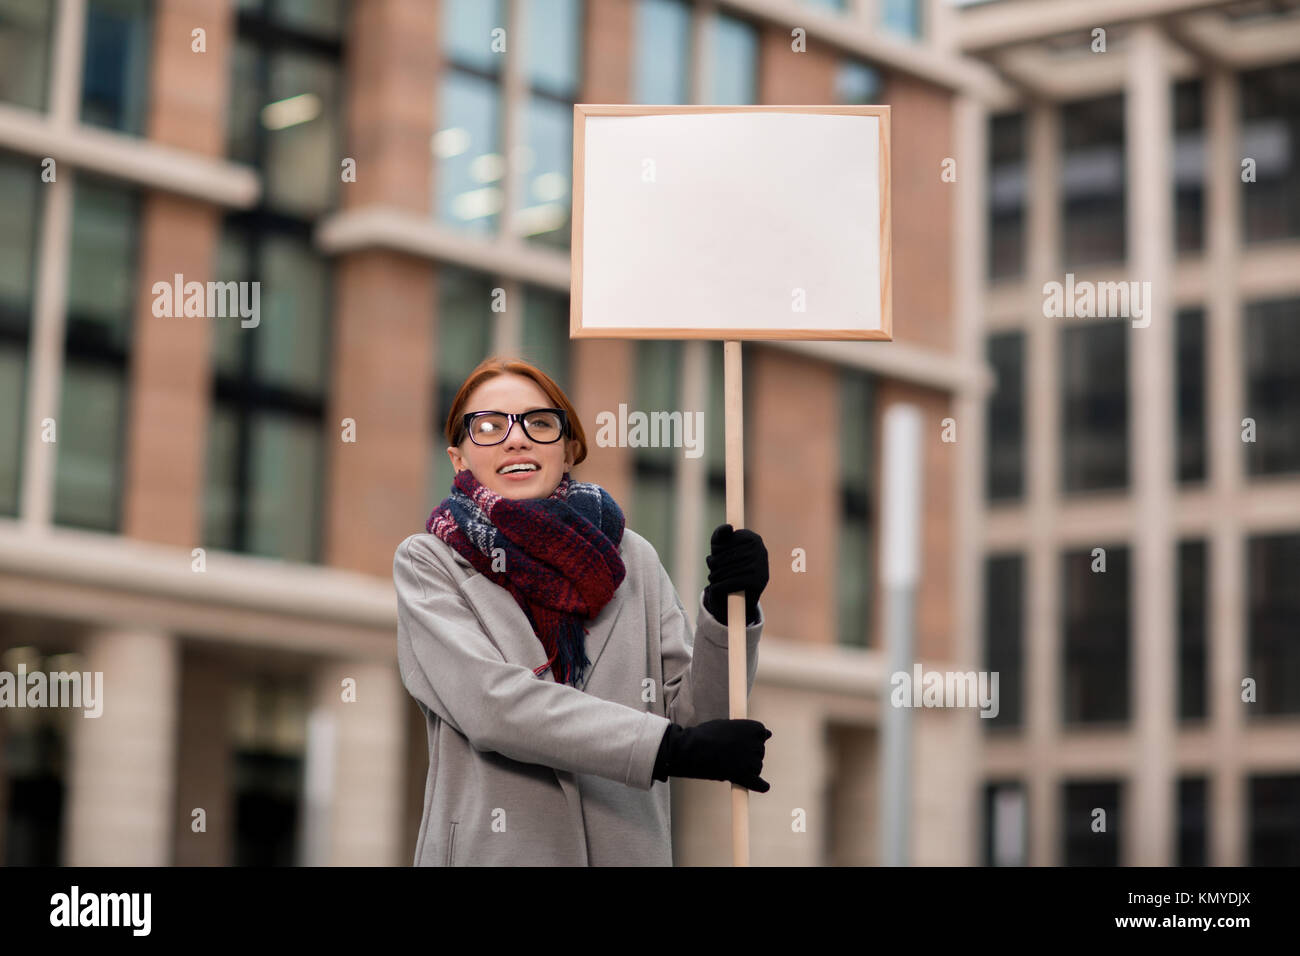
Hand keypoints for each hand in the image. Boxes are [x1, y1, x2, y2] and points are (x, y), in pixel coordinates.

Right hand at [653, 719, 771, 791]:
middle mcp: (755, 744)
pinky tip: (762, 786)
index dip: (750, 739)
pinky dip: (760, 786)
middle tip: (729, 754)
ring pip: (756, 768)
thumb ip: (748, 730)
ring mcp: (750, 761)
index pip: (761, 735)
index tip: (738, 742)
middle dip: (748, 754)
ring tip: (728, 764)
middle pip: (759, 752)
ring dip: (747, 769)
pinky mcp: (744, 776)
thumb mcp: (728, 725)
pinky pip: (759, 784)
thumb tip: (770, 734)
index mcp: (753, 728)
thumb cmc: (706, 735)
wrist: (691, 749)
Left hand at [702, 524, 767, 625]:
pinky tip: (714, 588)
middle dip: (714, 563)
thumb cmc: (731, 564)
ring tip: (712, 577)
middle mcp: (761, 550)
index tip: (714, 555)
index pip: (728, 542)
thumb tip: (729, 528)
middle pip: (727, 556)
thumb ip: (720, 534)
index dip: (716, 549)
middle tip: (710, 569)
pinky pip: (732, 582)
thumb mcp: (722, 546)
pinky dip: (719, 587)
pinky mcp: (758, 582)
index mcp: (753, 538)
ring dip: (715, 575)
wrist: (745, 594)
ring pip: (728, 570)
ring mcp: (761, 566)